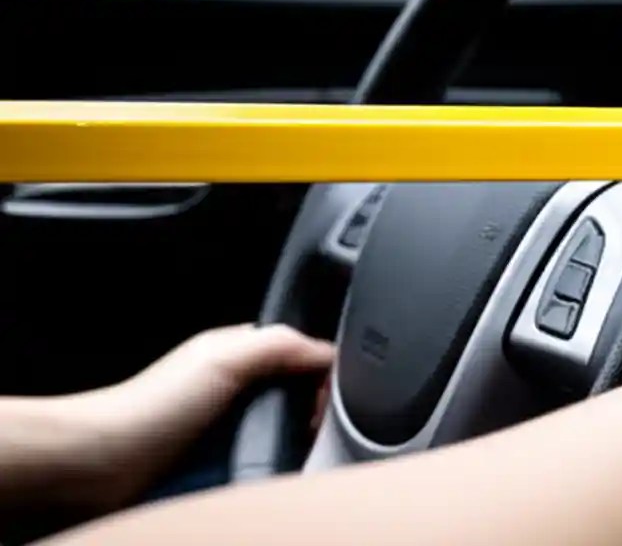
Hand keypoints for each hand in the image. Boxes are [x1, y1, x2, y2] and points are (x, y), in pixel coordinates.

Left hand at [0, 324, 331, 519]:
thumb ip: (277, 345)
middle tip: (310, 432)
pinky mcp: (218, 465)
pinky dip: (268, 470)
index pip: (302, 357)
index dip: (323, 376)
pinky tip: (265, 472)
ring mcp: (227, 429)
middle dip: (311, 416)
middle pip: (298, 399)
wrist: (99, 463)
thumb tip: (327, 352)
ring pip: (283, 435)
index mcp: (240, 354)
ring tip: (289, 454)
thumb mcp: (222, 359)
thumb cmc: (150, 407)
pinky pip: (260, 466)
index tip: (327, 401)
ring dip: (291, 446)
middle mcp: (236, 389)